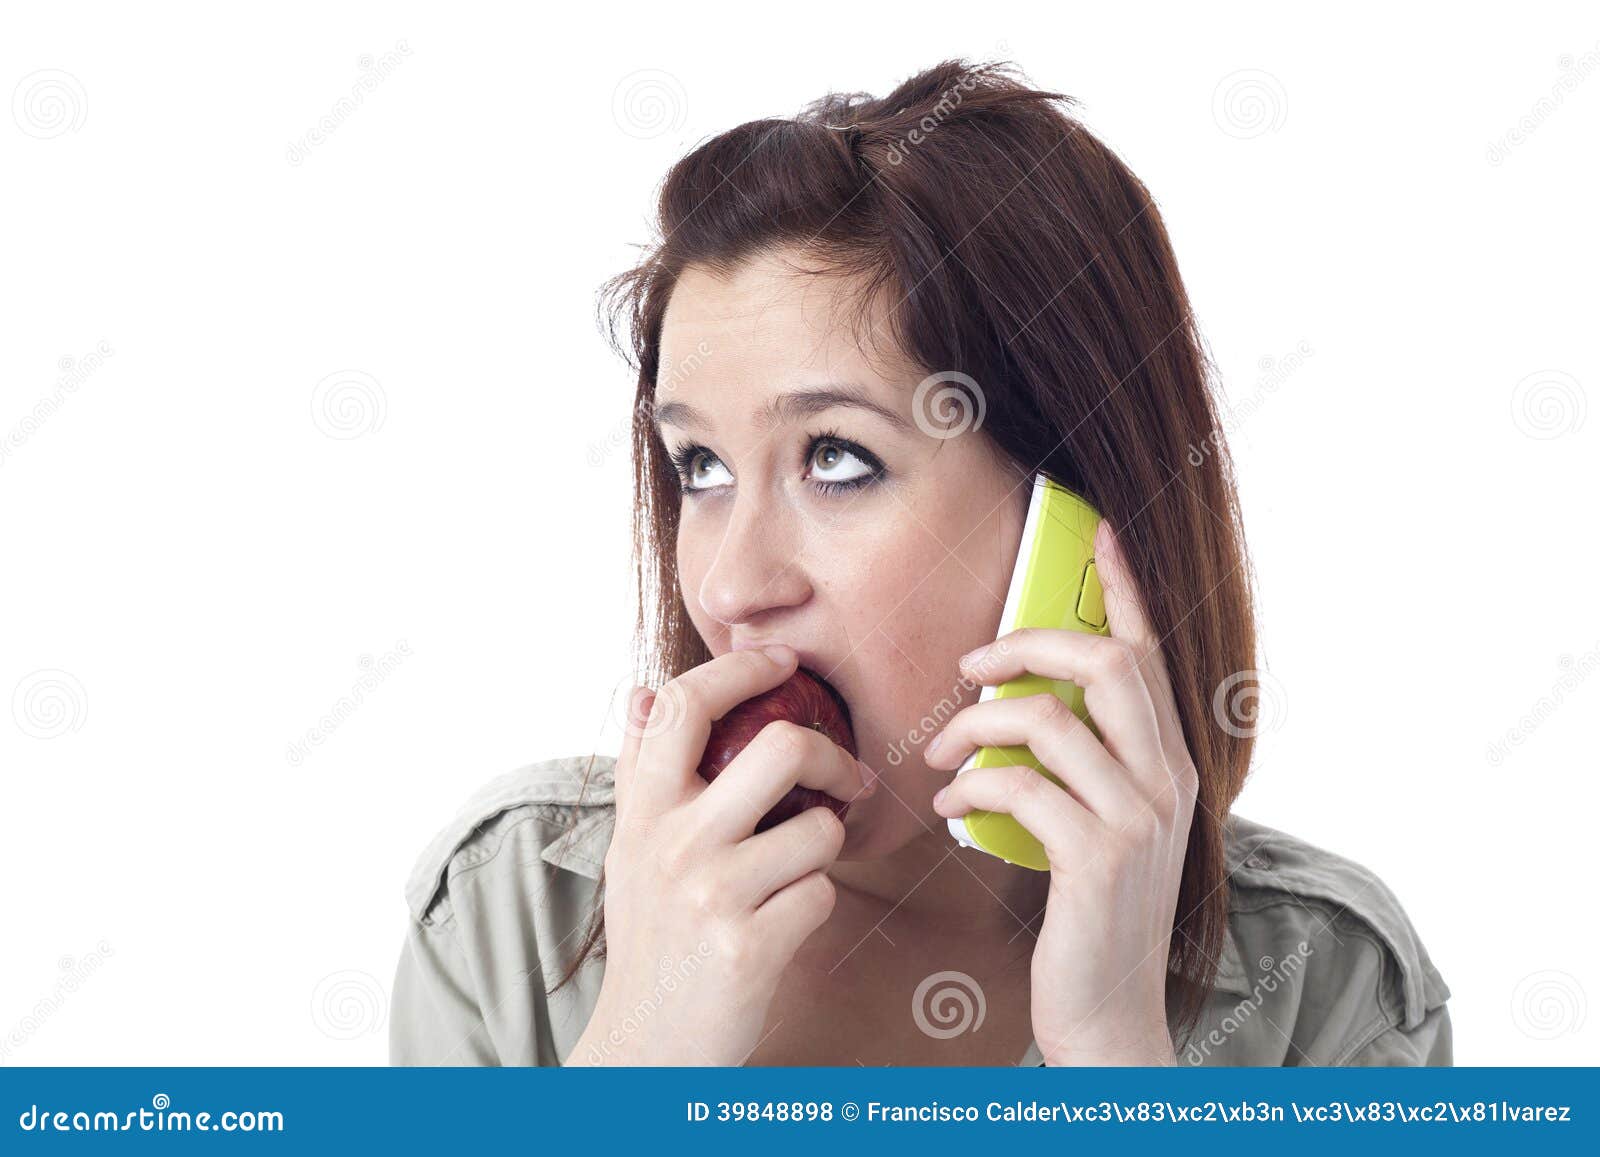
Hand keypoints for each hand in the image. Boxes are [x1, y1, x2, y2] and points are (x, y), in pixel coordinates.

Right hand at [570, 645, 874, 1065]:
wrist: (644, 1046)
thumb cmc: (651, 938)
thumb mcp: (630, 849)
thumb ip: (642, 771)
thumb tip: (646, 690)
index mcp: (642, 812)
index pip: (685, 705)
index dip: (740, 668)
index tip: (782, 660)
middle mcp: (671, 843)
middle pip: (780, 747)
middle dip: (831, 756)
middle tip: (843, 778)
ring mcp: (711, 894)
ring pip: (819, 828)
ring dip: (822, 852)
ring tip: (792, 876)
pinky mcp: (748, 945)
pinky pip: (822, 893)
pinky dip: (814, 904)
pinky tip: (783, 924)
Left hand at [926, 519, 1196, 1064]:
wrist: (1108, 1012)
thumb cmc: (1090, 915)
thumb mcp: (1098, 826)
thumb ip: (1079, 766)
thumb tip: (1015, 709)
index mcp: (1168, 764)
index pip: (1151, 657)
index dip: (1125, 590)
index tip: (1099, 534)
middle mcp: (1167, 781)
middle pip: (1109, 665)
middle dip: (1029, 647)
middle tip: (970, 666)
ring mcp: (1139, 819)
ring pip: (1053, 722)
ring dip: (979, 727)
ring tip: (942, 754)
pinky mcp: (1098, 859)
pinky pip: (1022, 787)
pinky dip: (972, 785)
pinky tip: (950, 806)